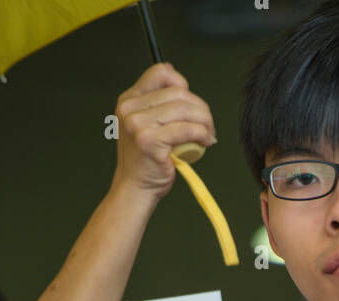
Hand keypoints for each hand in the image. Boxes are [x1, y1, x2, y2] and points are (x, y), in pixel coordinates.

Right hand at [111, 63, 216, 201]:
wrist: (135, 190)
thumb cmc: (145, 162)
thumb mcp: (145, 125)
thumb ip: (158, 105)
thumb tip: (180, 84)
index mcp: (129, 100)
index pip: (160, 73)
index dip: (181, 83)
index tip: (191, 103)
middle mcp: (131, 109)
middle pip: (178, 93)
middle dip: (201, 108)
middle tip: (208, 124)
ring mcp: (139, 124)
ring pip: (185, 110)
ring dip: (205, 122)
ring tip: (208, 134)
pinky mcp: (151, 141)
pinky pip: (187, 129)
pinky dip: (203, 134)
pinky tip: (206, 141)